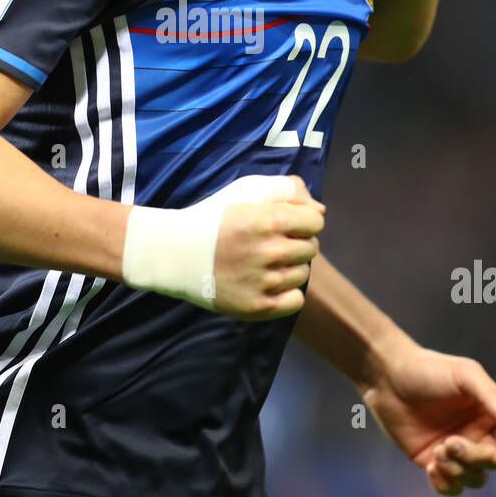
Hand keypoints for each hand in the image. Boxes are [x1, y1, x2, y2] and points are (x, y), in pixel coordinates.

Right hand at [211, 175, 324, 320]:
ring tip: (264, 262)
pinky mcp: (259, 307)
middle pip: (311, 247)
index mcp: (268, 220)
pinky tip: (268, 282)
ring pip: (303, 273)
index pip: (315, 221)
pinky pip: (295, 300)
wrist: (176, 253)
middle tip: (270, 243)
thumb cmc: (214, 217)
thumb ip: (286, 189)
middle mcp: (270, 252)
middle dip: (296, 242)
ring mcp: (265, 283)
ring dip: (290, 266)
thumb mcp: (246, 189)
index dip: (302, 219)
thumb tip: (319, 209)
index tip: (283, 223)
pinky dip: (287, 292)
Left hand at [359, 339, 495, 495]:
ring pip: (474, 478)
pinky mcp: (432, 460)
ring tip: (437, 452)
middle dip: (474, 458)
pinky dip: (445, 485)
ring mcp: (455, 449)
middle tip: (449, 443)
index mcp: (489, 412)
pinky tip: (431, 468)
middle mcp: (476, 433)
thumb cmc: (427, 369)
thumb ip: (491, 397)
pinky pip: (451, 486)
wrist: (386, 377)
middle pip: (492, 462)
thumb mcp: (464, 375)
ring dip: (459, 472)